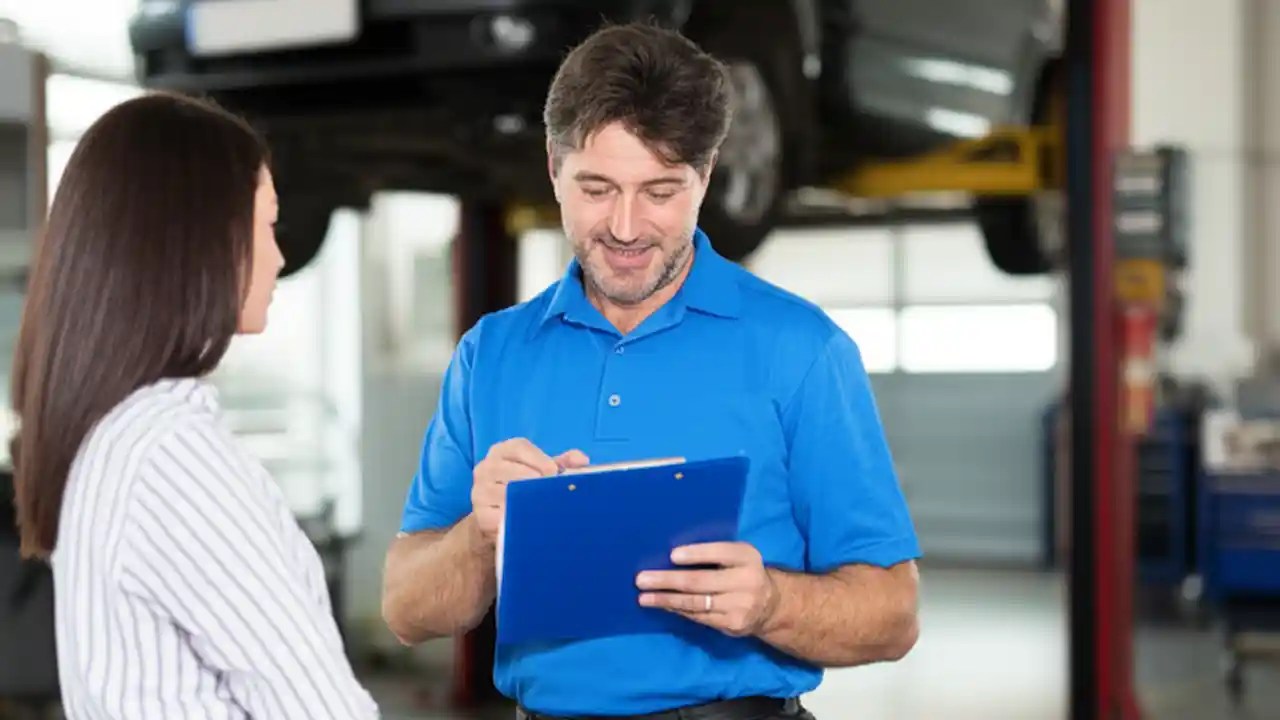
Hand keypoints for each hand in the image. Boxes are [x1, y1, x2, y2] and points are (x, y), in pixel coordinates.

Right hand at [471, 438, 588, 545]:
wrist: (497, 516)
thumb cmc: (524, 487)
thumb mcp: (543, 471)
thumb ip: (564, 462)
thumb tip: (582, 460)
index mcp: (502, 451)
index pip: (518, 447)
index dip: (538, 458)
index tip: (553, 471)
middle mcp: (486, 467)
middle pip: (511, 470)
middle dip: (534, 482)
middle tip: (551, 493)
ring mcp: (479, 491)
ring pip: (505, 494)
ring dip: (527, 502)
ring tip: (543, 507)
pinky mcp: (480, 515)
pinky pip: (500, 516)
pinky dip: (517, 519)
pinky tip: (530, 520)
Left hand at [635, 542, 779, 636]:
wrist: (770, 605)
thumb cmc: (741, 572)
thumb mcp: (737, 556)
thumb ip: (714, 554)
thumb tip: (670, 556)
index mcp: (746, 557)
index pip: (719, 552)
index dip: (696, 554)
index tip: (672, 555)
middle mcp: (746, 581)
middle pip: (700, 581)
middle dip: (668, 580)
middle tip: (641, 579)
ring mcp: (739, 605)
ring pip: (696, 603)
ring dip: (666, 600)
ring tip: (644, 597)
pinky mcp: (732, 624)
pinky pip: (699, 616)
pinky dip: (678, 610)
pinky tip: (662, 606)